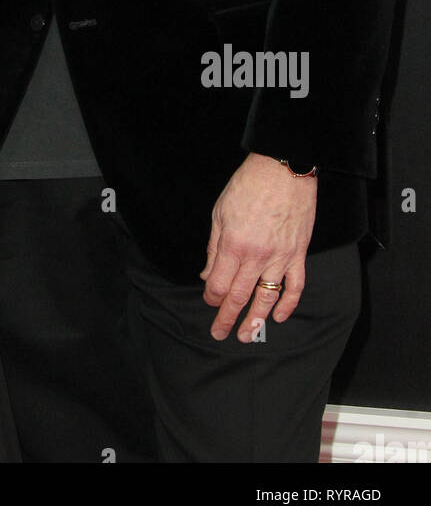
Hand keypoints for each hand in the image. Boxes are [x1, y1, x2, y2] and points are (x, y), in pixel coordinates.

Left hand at [200, 152, 316, 341]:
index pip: (220, 283)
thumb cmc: (248, 186)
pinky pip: (295, 286)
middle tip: (219, 333)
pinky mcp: (298, 254)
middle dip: (227, 318)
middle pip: (240, 296)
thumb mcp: (220, 212)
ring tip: (246, 336)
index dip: (212, 297)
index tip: (209, 302)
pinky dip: (288, 305)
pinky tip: (279, 317)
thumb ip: (214, 248)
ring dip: (255, 321)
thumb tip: (208, 275)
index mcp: (233, 244)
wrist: (283, 169)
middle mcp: (257, 256)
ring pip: (266, 298)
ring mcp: (280, 257)